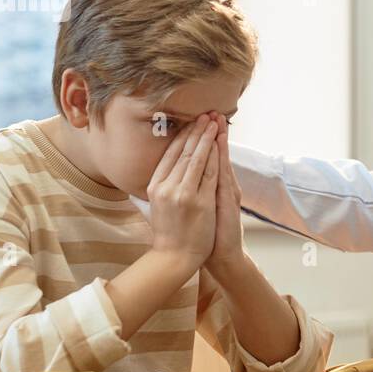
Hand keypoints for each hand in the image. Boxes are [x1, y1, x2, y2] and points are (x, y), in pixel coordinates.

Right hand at [146, 114, 218, 266]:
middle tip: (204, 113)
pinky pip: (209, 172)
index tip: (189, 121)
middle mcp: (166, 187)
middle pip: (183, 152)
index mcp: (154, 186)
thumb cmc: (170, 233)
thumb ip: (161, 186)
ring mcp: (183, 194)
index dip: (181, 136)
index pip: (169, 154)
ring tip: (213, 121)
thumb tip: (162, 169)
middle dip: (195, 131)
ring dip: (206, 137)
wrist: (176, 258)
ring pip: (196, 158)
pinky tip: (218, 142)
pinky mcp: (199, 202)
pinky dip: (214, 155)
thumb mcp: (157, 206)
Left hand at [205, 112, 246, 272]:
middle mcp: (224, 187)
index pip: (211, 157)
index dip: (208, 139)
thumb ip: (199, 189)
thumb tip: (182, 173)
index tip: (204, 119)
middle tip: (213, 111)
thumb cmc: (204, 235)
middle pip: (216, 155)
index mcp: (215, 187)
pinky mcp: (228, 201)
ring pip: (220, 161)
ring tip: (218, 120)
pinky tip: (218, 144)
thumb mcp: (202, 208)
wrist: (217, 256)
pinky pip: (222, 174)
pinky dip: (220, 158)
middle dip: (213, 133)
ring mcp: (227, 193)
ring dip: (219, 140)